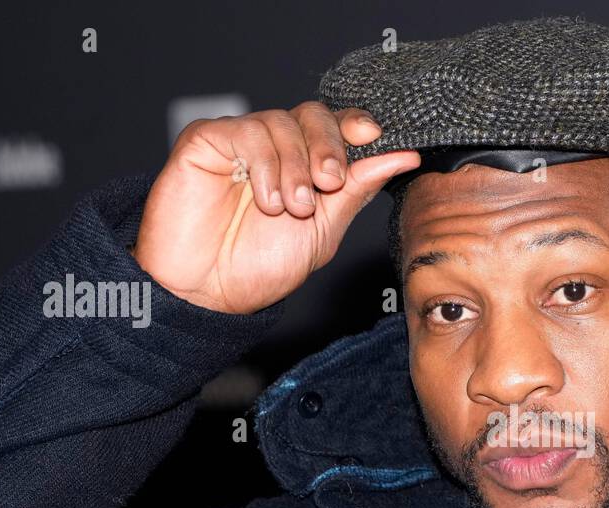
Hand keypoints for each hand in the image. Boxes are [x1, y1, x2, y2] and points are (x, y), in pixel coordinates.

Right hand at [132, 101, 418, 313]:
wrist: (209, 291)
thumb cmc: (259, 266)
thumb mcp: (324, 229)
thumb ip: (357, 189)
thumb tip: (403, 156)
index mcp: (305, 165)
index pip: (336, 126)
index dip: (355, 124)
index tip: (372, 136)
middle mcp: (275, 148)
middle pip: (313, 114)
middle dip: (328, 146)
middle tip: (328, 183)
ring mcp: (240, 141)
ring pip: (282, 122)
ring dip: (294, 167)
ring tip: (289, 207)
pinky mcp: (206, 140)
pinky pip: (246, 131)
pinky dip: (263, 164)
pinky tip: (265, 200)